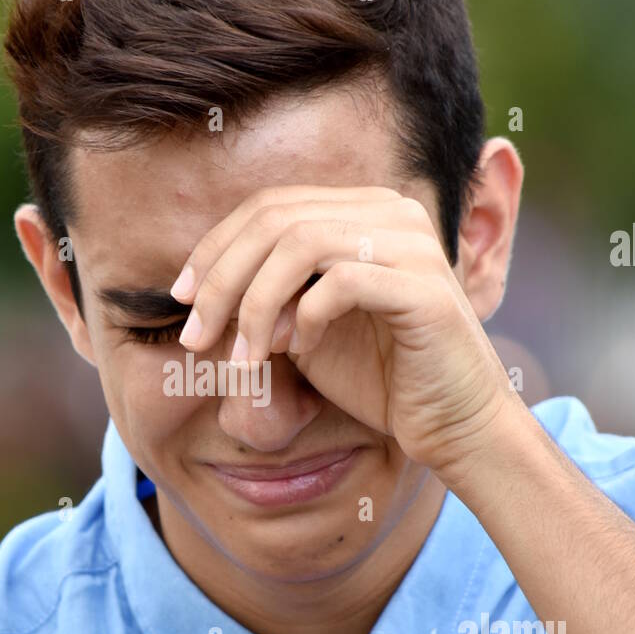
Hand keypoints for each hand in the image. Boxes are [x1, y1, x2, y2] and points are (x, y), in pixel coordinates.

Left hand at [171, 185, 516, 482]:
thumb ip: (267, 294)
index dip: (215, 248)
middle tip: (195, 337)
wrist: (453, 427)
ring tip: (239, 359)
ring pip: (300, 244)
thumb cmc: (381, 379)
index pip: (270, 206)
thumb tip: (198, 285)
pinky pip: (338, 282)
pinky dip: (303, 319)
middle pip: (276, 220)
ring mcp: (413, 244)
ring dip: (253, 305)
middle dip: (221, 279)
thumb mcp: (306, 326)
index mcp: (364, 210)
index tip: (181, 299)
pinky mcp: (424, 287)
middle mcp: (392, 212)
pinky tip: (298, 352)